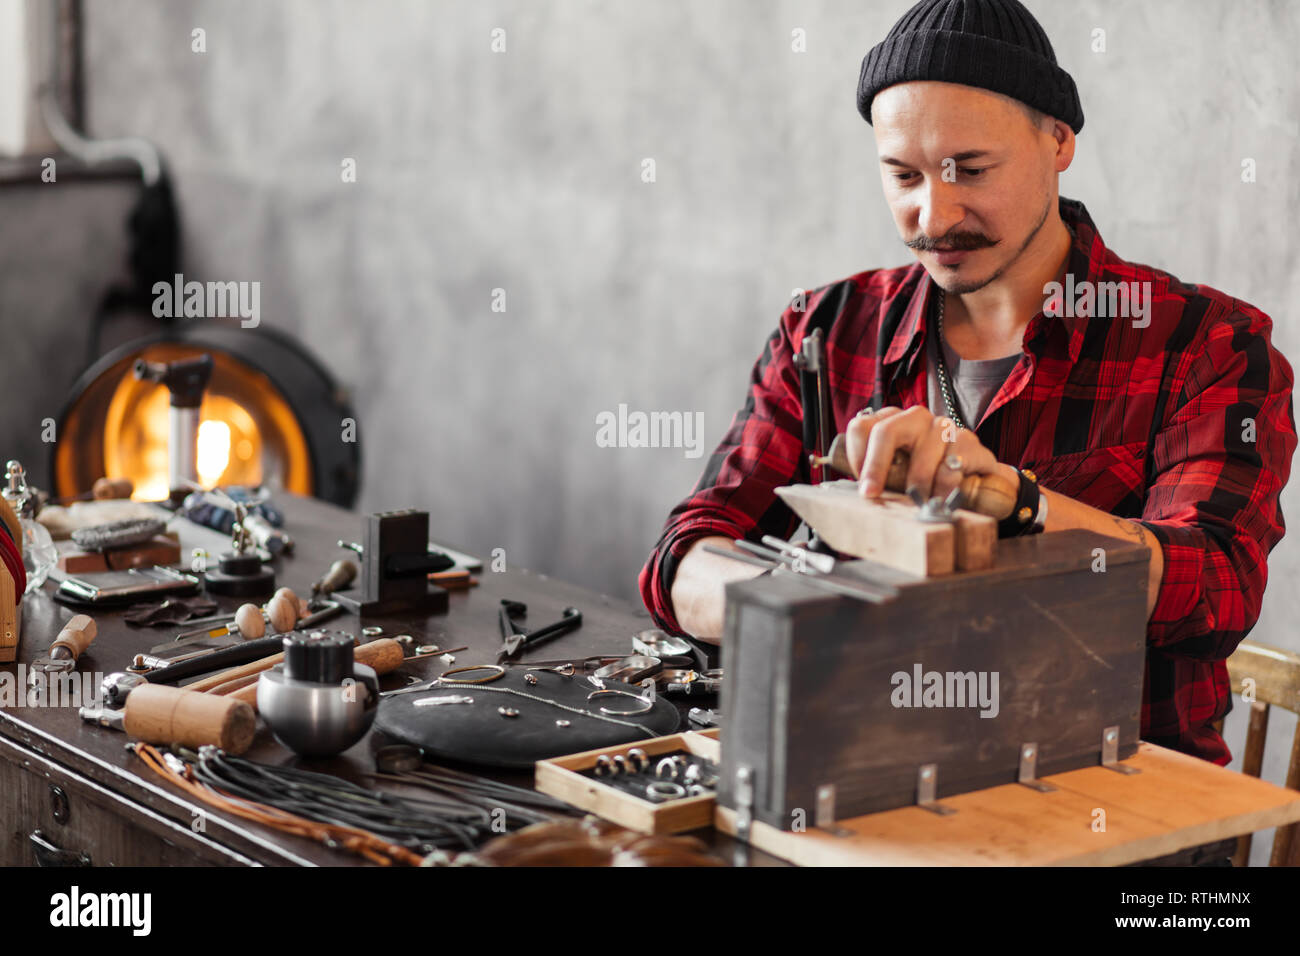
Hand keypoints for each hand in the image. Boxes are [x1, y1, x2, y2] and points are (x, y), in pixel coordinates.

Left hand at [844, 406, 1014, 499]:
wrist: (972, 475)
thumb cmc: (925, 476)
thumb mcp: (897, 473)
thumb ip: (879, 476)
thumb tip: (863, 495)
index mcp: (890, 421)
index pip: (861, 428)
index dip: (856, 457)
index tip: (861, 485)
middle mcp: (914, 417)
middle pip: (886, 432)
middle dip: (876, 467)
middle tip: (873, 495)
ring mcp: (942, 425)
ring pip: (921, 459)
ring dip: (917, 488)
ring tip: (918, 504)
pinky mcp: (968, 440)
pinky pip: (951, 468)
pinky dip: (945, 489)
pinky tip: (944, 497)